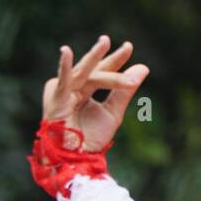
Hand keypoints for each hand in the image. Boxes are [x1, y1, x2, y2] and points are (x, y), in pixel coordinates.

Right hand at [42, 35, 148, 152]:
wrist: (76, 158)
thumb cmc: (91, 139)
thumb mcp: (114, 112)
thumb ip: (125, 90)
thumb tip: (143, 67)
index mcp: (85, 90)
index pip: (102, 71)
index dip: (115, 60)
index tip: (129, 47)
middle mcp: (74, 88)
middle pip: (95, 71)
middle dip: (108, 57)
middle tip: (126, 46)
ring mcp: (64, 91)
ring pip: (86, 74)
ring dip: (94, 57)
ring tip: (105, 42)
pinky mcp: (56, 97)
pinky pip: (62, 81)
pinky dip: (64, 67)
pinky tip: (66, 52)